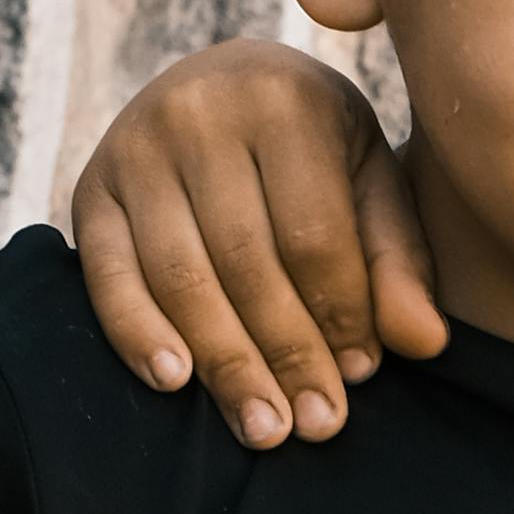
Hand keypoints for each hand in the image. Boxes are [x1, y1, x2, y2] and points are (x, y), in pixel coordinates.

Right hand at [67, 45, 439, 447]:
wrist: (223, 86)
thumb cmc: (314, 148)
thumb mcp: (370, 182)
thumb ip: (397, 260)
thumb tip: (425, 344)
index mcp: (284, 101)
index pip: (312, 234)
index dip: (339, 314)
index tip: (359, 374)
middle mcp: (199, 114)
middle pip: (246, 262)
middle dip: (286, 353)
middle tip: (315, 424)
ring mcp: (134, 147)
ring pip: (180, 277)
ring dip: (224, 362)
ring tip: (264, 427)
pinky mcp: (89, 187)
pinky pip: (107, 275)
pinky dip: (136, 333)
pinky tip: (176, 382)